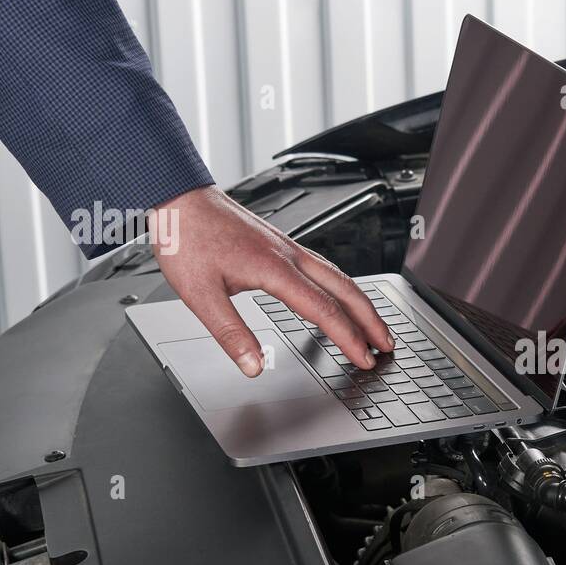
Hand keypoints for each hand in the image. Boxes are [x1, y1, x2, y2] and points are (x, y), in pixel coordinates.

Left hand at [149, 185, 392, 375]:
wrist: (179, 198)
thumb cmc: (187, 240)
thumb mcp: (199, 295)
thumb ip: (231, 333)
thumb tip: (253, 365)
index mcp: (274, 268)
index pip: (324, 309)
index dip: (348, 337)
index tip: (363, 358)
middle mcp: (289, 255)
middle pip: (346, 289)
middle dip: (371, 320)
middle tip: (386, 344)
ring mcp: (288, 247)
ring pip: (339, 276)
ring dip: (362, 303)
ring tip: (375, 326)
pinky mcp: (282, 245)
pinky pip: (325, 268)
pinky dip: (343, 287)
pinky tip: (341, 297)